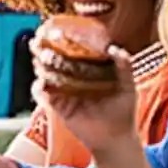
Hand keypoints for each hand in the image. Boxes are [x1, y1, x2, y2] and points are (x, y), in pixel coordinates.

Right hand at [32, 42, 139, 156]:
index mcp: (89, 69)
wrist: (115, 138)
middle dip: (44, 48)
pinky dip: (40, 88)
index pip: (74, 50)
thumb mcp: (127, 87)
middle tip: (39, 40)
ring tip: (39, 58)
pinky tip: (42, 83)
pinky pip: (44, 94)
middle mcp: (74, 77)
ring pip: (46, 73)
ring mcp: (64, 91)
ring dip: (40, 65)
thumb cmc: (123, 111)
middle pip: (54, 59)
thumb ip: (124, 67)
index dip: (64, 40)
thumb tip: (116, 49)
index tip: (57, 29)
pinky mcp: (58, 106)